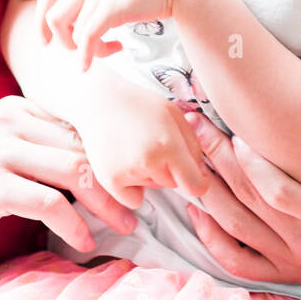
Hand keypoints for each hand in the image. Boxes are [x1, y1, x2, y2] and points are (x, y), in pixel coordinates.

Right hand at [0, 95, 137, 264]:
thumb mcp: (5, 153)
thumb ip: (44, 150)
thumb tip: (104, 167)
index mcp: (19, 109)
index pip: (81, 127)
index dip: (114, 155)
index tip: (138, 181)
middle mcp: (10, 122)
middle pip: (83, 148)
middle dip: (118, 181)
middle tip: (139, 207)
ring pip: (73, 171)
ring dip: (106, 203)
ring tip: (124, 225)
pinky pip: (48, 202)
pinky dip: (74, 224)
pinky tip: (84, 241)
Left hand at [36, 0, 203, 67]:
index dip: (40, 20)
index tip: (46, 41)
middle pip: (53, 16)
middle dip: (61, 41)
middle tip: (76, 52)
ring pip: (72, 31)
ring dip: (85, 51)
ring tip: (109, 50)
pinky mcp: (113, 6)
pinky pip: (88, 37)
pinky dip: (87, 56)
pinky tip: (93, 64)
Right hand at [68, 70, 209, 209]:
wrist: (98, 100)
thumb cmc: (140, 104)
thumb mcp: (175, 115)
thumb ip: (193, 145)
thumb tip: (202, 176)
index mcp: (169, 145)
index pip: (196, 185)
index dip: (199, 182)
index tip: (196, 175)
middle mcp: (148, 162)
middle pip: (174, 183)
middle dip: (171, 169)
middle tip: (155, 144)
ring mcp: (127, 173)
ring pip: (154, 188)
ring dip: (151, 174)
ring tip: (137, 147)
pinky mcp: (110, 180)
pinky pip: (133, 199)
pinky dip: (133, 187)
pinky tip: (127, 163)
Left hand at [182, 114, 300, 285]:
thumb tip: (294, 100)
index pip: (280, 193)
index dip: (252, 163)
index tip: (236, 129)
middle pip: (252, 203)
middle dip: (219, 159)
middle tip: (196, 123)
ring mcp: (294, 265)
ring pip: (237, 229)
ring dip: (208, 190)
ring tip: (188, 154)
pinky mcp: (285, 274)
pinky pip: (237, 262)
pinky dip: (211, 237)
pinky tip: (196, 208)